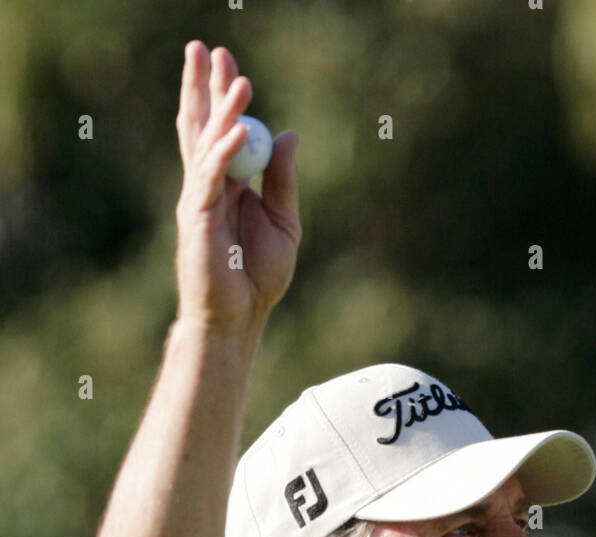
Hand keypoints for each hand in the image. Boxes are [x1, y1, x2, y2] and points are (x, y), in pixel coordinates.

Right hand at [174, 41, 301, 336]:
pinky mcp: (197, 216)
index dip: (224, 99)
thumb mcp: (284, 224)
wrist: (236, 320)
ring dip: (223, 110)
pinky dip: (225, 151)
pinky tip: (238, 128)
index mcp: (229, 188)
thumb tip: (286, 135)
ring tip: (238, 79)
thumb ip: (282, 181)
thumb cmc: (256, 280)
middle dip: (203, 87)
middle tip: (203, 47)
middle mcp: (208, 188)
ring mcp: (199, 200)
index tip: (231, 67)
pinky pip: (210, 175)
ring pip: (207, 144)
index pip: (223, 134)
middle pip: (202, 127)